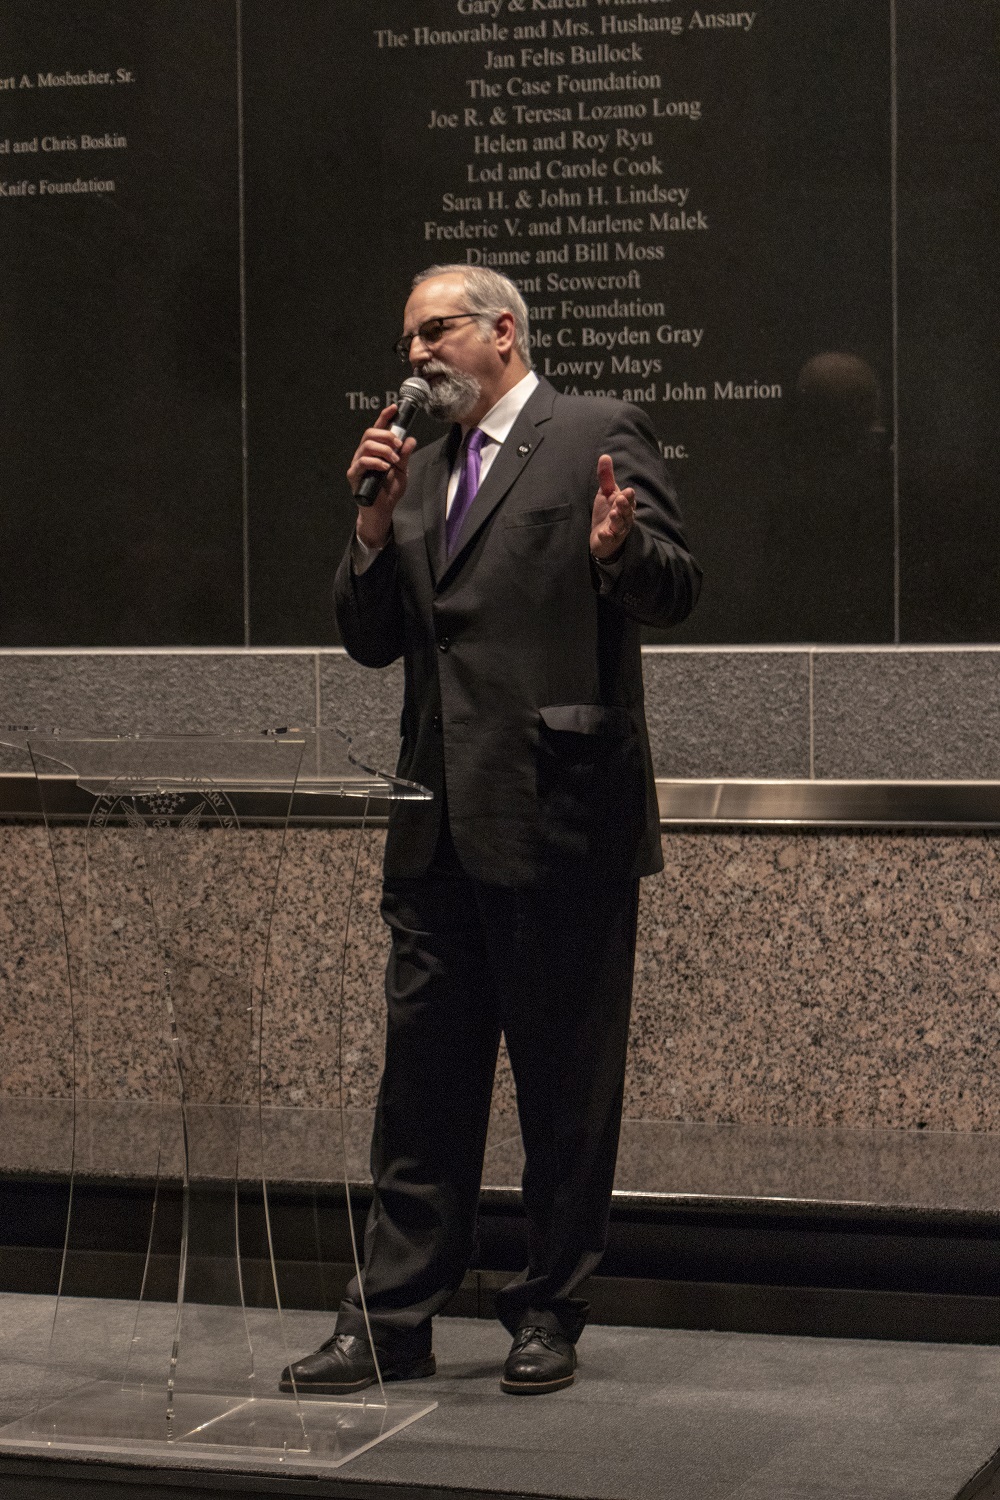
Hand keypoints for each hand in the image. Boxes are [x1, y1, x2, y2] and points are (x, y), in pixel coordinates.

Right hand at [347, 405, 417, 547]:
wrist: (383, 511)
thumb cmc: (389, 491)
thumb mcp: (402, 471)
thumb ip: (405, 456)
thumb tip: (410, 439)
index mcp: (376, 451)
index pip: (378, 429)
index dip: (384, 417)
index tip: (395, 408)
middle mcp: (364, 454)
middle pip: (370, 433)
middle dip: (386, 435)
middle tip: (398, 445)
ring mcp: (358, 464)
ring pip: (366, 445)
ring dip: (384, 449)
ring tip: (394, 459)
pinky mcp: (354, 475)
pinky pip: (363, 462)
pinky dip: (376, 462)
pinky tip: (385, 467)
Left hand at [590, 454, 635, 560]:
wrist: (601, 537)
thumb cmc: (607, 513)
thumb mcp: (606, 494)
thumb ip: (606, 477)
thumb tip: (604, 456)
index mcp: (625, 505)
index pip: (629, 500)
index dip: (628, 497)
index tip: (627, 491)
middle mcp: (625, 518)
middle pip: (627, 513)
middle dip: (624, 506)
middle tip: (620, 499)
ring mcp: (618, 530)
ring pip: (620, 526)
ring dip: (617, 520)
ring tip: (613, 514)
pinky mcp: (609, 541)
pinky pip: (609, 539)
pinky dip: (606, 536)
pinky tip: (602, 533)